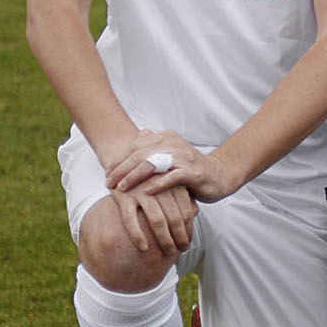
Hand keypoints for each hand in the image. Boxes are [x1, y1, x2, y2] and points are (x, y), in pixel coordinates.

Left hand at [107, 131, 236, 201]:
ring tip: (121, 188)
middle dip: (122, 169)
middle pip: (141, 154)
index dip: (119, 159)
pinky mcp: (193, 172)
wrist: (219, 175)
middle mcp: (174, 144)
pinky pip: (172, 177)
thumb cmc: (189, 167)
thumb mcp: (170, 153)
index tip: (107, 172)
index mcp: (166, 137)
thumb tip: (139, 134)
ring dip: (134, 176)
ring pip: (153, 164)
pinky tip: (146, 192)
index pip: (136, 146)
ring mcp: (184, 157)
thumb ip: (154, 145)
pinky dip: (157, 185)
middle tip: (109, 182)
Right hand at [109, 181, 198, 255]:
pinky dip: (137, 235)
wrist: (120, 159)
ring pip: (157, 220)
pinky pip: (130, 219)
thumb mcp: (168, 181)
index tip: (189, 241)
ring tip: (169, 252)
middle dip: (180, 236)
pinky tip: (144, 248)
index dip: (189, 227)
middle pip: (174, 217)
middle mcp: (159, 186)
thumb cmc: (149, 176)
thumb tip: (195, 213)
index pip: (186, 210)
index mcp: (173, 182)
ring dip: (164, 239)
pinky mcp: (123, 196)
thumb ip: (181, 195)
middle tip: (182, 250)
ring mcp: (141, 190)